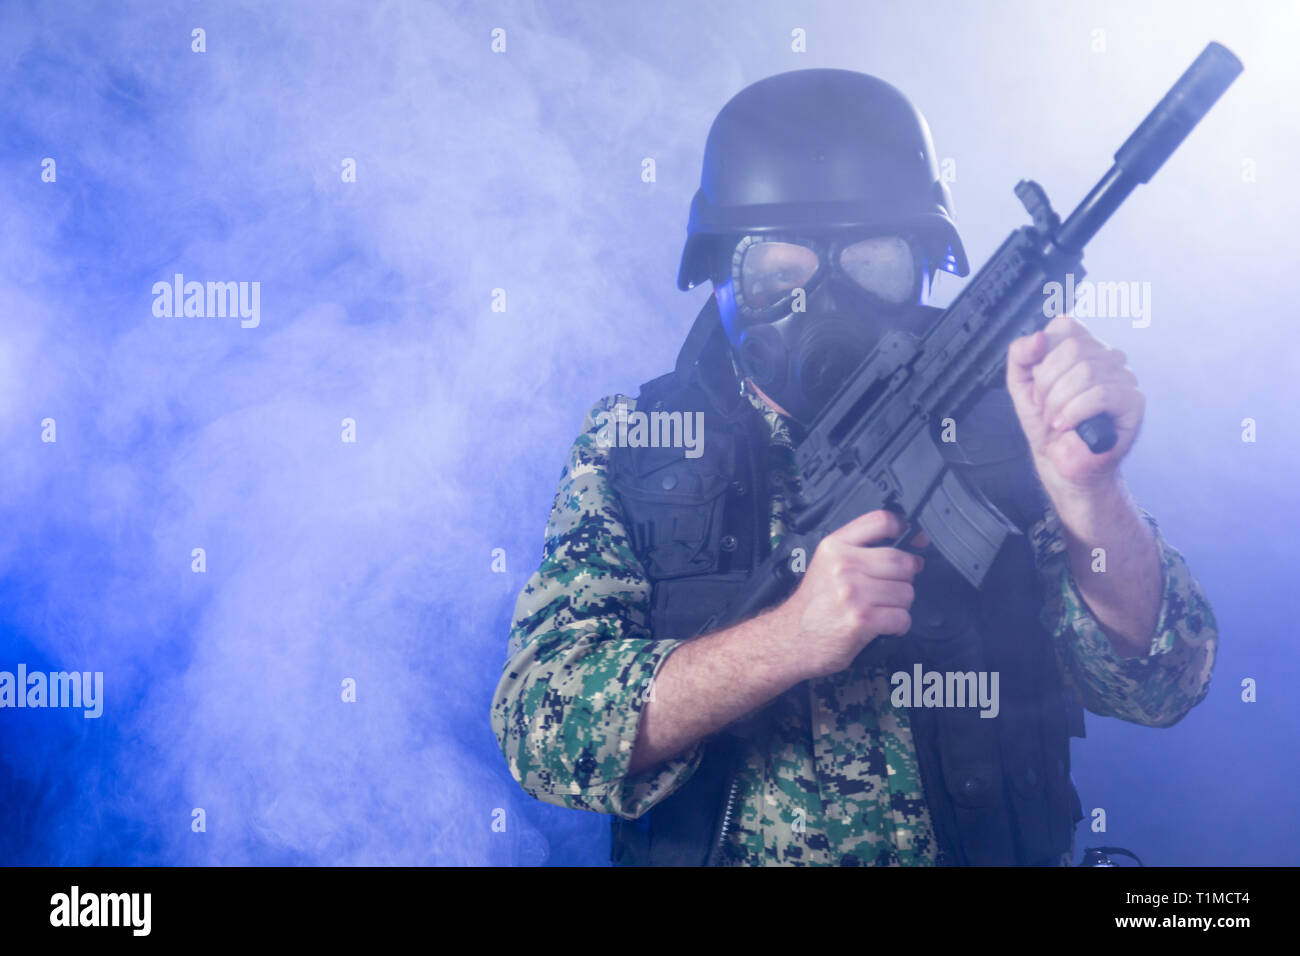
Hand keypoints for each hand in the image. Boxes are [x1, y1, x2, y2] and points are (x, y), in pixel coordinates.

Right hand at [771, 510, 923, 680]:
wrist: (790, 638)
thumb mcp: (826, 564)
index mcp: (835, 546)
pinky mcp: (862, 619)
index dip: (905, 529)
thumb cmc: (814, 604)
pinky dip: (899, 626)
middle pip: (902, 561)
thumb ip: (858, 549)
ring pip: (906, 592)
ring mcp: (853, 592)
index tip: (914, 542)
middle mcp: (843, 565)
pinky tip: (883, 626)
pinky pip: (902, 618)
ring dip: (900, 605)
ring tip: (881, 609)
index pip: (881, 521)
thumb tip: (910, 545)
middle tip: (892, 587)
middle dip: (906, 578)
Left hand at [1006, 314, 1143, 497]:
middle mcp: (1108, 356)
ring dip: (1059, 402)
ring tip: (1056, 420)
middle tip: (1046, 407)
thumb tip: (1038, 337)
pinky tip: (1067, 426)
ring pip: (1085, 372)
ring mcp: (1124, 377)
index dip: (1043, 357)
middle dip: (1047, 383)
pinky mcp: (1133, 402)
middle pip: (1073, 349)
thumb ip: (1020, 355)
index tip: (1038, 384)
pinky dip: (1074, 412)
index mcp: (1084, 347)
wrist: (1059, 461)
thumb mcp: (1020, 385)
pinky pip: (1101, 394)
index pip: (1065, 326)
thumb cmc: (1046, 422)